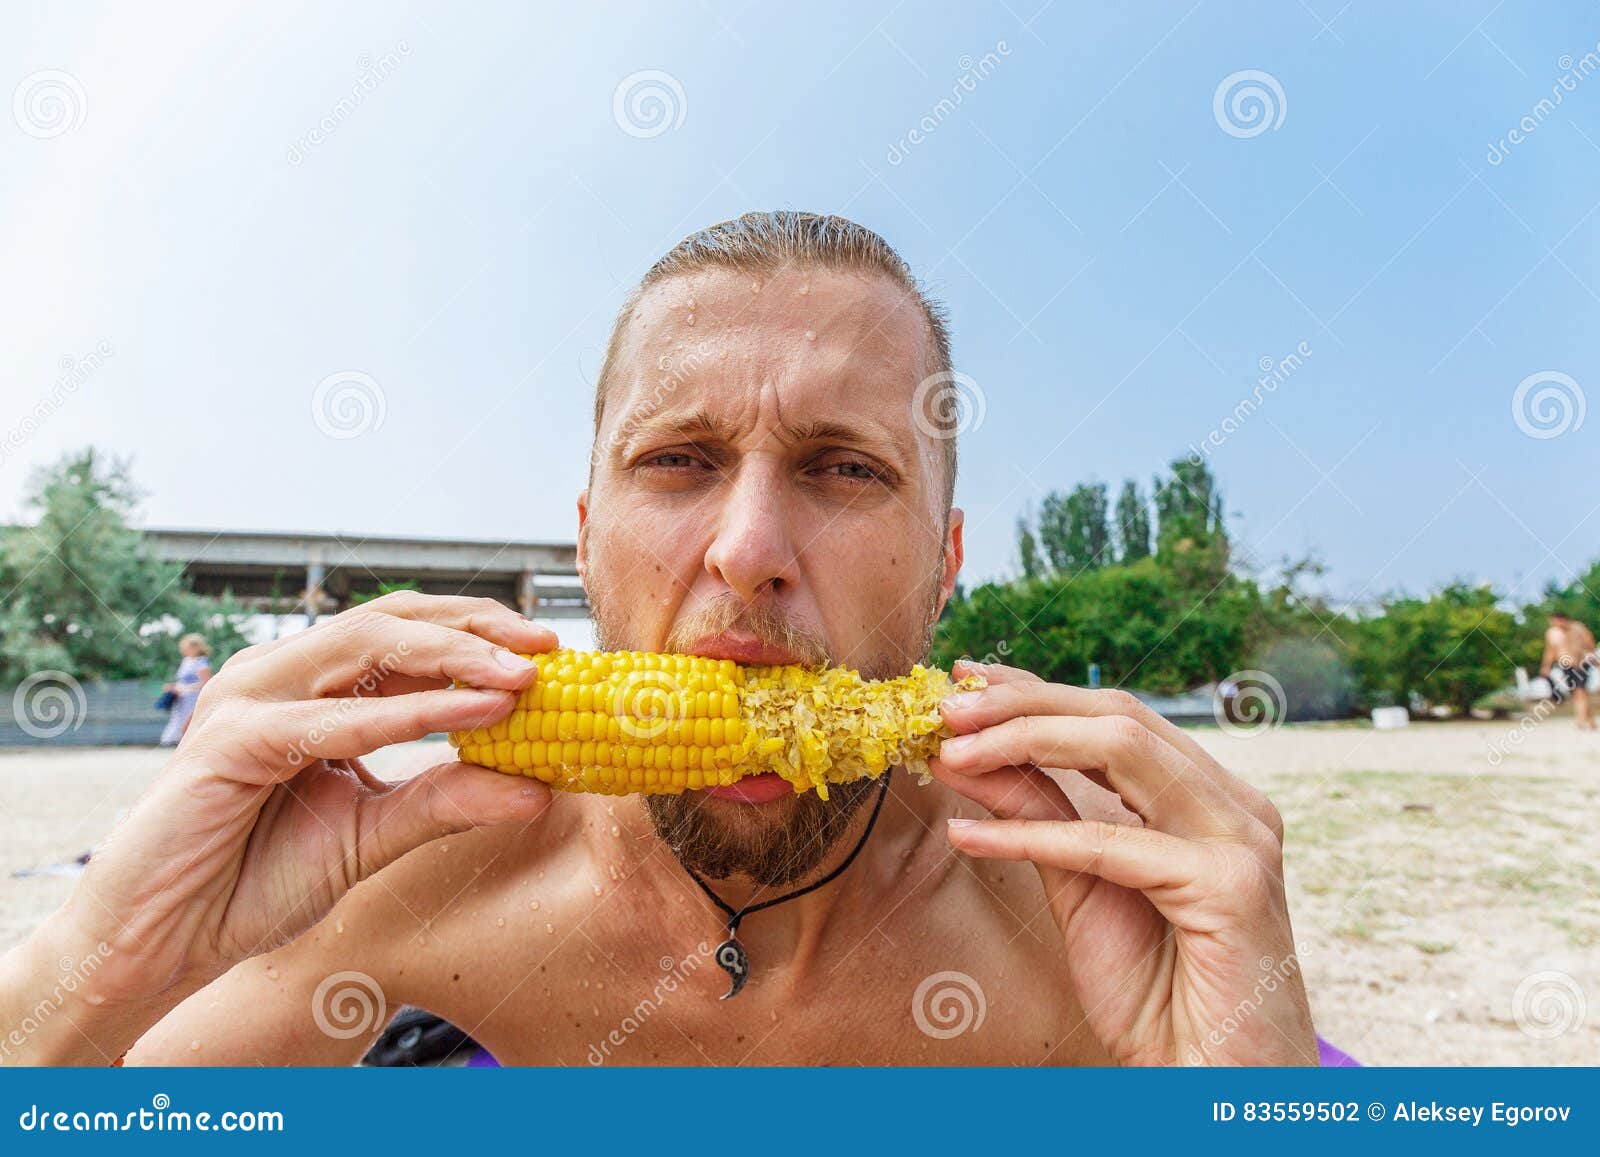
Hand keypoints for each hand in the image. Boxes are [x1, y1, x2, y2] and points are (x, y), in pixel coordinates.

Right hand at [56, 593, 555, 1013]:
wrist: (164, 939)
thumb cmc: (254, 881)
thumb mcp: (372, 835)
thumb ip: (446, 802)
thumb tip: (540, 789)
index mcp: (313, 687)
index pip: (407, 636)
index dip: (480, 636)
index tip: (552, 654)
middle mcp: (282, 675)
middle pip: (394, 622)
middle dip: (478, 628)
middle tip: (548, 646)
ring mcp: (253, 697)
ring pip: (369, 647)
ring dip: (454, 656)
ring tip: (522, 674)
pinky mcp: (232, 739)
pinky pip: (337, 719)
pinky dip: (412, 714)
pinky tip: (475, 712)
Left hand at [933, 661, 1315, 1065]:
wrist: (1210, 1081)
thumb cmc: (1156, 992)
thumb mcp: (1081, 886)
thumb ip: (1037, 813)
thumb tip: (964, 751)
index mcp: (1210, 795)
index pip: (1116, 714)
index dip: (1036, 689)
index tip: (964, 678)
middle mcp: (1235, 804)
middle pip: (1119, 715)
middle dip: (1022, 702)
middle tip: (945, 706)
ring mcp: (1240, 839)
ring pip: (1121, 750)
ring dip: (1022, 741)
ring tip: (950, 752)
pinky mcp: (1228, 886)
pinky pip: (1108, 846)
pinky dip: (1027, 838)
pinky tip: (965, 838)